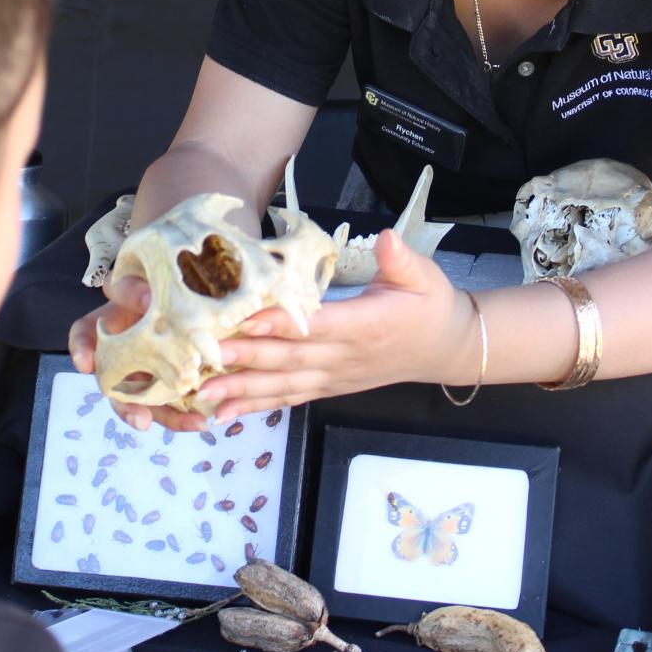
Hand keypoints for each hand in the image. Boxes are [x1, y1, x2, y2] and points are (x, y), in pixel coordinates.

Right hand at [67, 276, 210, 433]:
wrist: (176, 289)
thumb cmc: (151, 283)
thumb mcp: (139, 281)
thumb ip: (136, 289)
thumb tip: (148, 297)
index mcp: (105, 326)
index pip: (84, 334)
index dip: (81, 349)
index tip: (84, 363)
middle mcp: (119, 355)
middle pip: (114, 386)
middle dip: (126, 407)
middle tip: (140, 420)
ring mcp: (142, 370)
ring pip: (145, 402)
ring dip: (164, 417)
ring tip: (188, 425)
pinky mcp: (165, 381)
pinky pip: (169, 403)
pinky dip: (184, 414)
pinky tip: (201, 421)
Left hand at [195, 230, 473, 419]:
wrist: (446, 347)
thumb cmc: (432, 305)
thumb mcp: (425, 276)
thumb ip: (402, 260)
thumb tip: (387, 239)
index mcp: (366, 326)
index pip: (317, 326)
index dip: (281, 324)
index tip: (244, 321)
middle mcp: (346, 357)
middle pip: (290, 359)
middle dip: (246, 360)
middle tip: (207, 359)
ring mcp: (336, 377)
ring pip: (285, 385)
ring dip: (244, 390)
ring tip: (205, 394)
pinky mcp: (330, 386)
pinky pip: (290, 398)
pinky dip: (258, 406)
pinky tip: (226, 412)